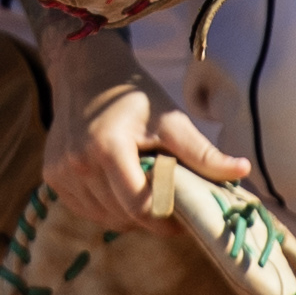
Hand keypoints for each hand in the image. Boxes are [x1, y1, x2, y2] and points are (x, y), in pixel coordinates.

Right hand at [41, 27, 248, 232]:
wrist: (84, 74)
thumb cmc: (135, 97)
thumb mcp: (171, 119)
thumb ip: (203, 152)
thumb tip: (243, 170)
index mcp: (107, 148)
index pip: (140, 207)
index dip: (167, 220)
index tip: (185, 218)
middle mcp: (77, 164)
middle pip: (122, 216)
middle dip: (150, 216)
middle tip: (168, 200)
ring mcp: (60, 173)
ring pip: (104, 217)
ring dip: (128, 214)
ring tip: (143, 189)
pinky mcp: (51, 176)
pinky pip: (86, 209)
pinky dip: (106, 207)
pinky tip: (118, 185)